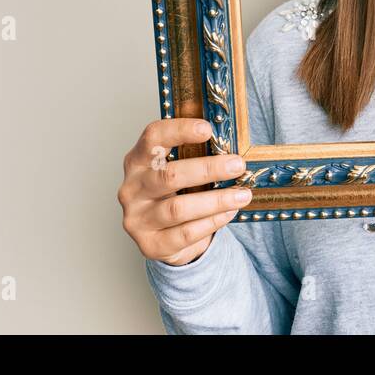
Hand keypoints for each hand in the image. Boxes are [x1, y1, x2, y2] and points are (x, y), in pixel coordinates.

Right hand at [117, 118, 253, 265]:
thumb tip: (231, 147)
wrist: (167, 237)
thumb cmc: (178, 193)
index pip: (153, 137)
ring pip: (178, 208)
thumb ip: (196, 155)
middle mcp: (131, 188)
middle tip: (237, 165)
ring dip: (216, 200)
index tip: (207, 129)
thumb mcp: (181, 169)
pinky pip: (185, 233)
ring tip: (242, 195)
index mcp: (137, 161)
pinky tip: (229, 212)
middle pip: (169, 176)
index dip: (179, 130)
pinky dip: (212, 222)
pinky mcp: (150, 244)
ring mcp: (137, 219)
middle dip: (208, 169)